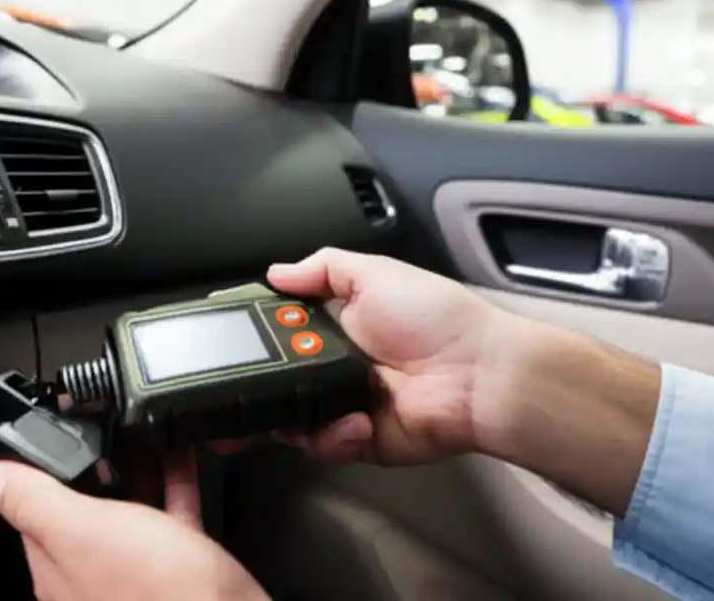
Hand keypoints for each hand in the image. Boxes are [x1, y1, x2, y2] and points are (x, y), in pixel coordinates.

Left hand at [0, 450, 267, 600]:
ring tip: (142, 430)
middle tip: (104, 425)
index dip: (43, 469)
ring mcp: (137, 572)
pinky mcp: (178, 568)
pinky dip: (173, 484)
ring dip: (135, 469)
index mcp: (58, 568)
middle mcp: (92, 575)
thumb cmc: (156, 594)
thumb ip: (33, 501)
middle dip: (95, 465)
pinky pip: (169, 515)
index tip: (55, 435)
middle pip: (85, 507)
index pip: (35, 508)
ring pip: (129, 509)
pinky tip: (180, 459)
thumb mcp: (82, 531)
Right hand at [267, 247, 518, 464]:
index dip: (258, 338)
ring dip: (291, 414)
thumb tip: (276, 271)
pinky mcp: (359, 441)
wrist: (480, 374)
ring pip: (291, 417)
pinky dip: (330, 436)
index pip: (283, 334)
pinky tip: (355, 421)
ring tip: (308, 403)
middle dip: (259, 384)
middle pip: (278, 380)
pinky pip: (323, 444)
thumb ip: (322, 268)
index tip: (234, 339)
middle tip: (247, 384)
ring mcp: (347, 405)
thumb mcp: (376, 273)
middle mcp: (338, 366)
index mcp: (340, 326)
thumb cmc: (438, 318)